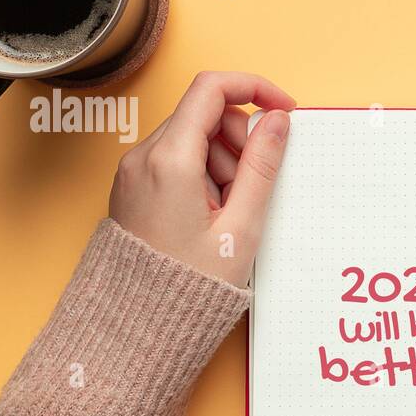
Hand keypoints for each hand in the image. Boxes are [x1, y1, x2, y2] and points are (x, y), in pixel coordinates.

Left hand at [109, 71, 296, 287]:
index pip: (213, 89)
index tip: (282, 110)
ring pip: (192, 138)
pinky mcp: (133, 186)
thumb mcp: (242, 226)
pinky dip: (202, 176)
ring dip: (222, 163)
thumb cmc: (189, 287)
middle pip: (204, 115)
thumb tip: (276, 121)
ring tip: (226, 213)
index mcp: (170, 160)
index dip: (255, 89)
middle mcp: (143, 156)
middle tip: (250, 188)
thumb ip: (262, 166)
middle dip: (239, 141)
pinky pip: (176, 160)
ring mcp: (133, 171)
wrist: (139, 326)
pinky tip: (209, 215)